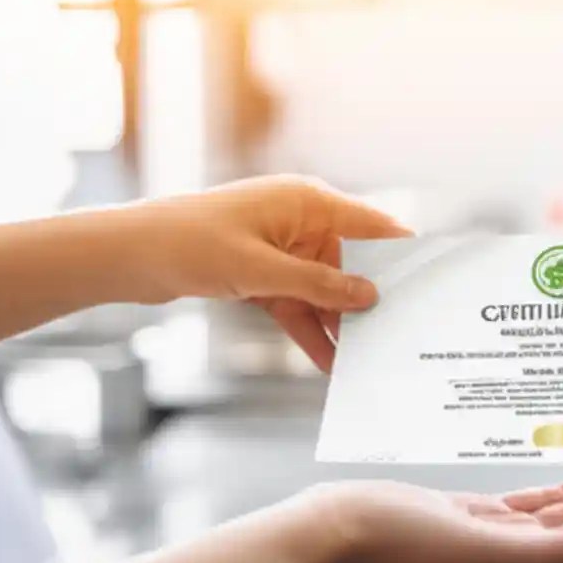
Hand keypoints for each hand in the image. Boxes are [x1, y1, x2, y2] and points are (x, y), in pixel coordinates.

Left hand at [140, 175, 411, 369]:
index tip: (434, 278)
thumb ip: (319, 287)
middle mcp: (299, 220)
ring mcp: (280, 247)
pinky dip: (309, 329)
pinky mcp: (261, 273)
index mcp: (306, 201)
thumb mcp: (261, 272)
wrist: (127, 254)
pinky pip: (297, 303)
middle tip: (400, 335)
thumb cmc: (189, 244)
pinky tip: (327, 361)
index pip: (372, 224)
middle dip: (370, 300)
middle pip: (351, 263)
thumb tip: (368, 297)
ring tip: (365, 360)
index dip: (404, 250)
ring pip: (324, 289)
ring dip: (338, 323)